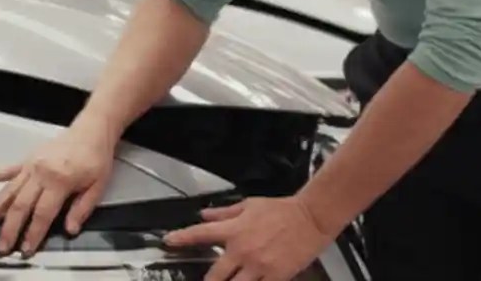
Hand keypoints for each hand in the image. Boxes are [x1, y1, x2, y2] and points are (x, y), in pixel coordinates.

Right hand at [0, 115, 118, 255]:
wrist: (92, 129)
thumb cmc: (96, 158)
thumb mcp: (98, 185)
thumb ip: (83, 208)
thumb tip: (70, 229)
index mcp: (60, 180)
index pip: (43, 213)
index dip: (34, 233)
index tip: (26, 249)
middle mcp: (41, 173)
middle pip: (21, 205)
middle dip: (10, 228)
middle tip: (1, 247)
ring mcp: (32, 165)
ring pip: (10, 190)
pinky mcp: (28, 159)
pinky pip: (8, 169)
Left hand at [164, 196, 335, 280]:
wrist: (311, 217)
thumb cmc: (282, 210)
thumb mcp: (250, 205)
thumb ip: (224, 213)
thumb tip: (205, 213)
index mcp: (235, 230)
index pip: (201, 233)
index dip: (182, 238)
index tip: (169, 242)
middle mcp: (243, 250)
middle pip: (214, 276)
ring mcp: (259, 266)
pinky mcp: (275, 277)